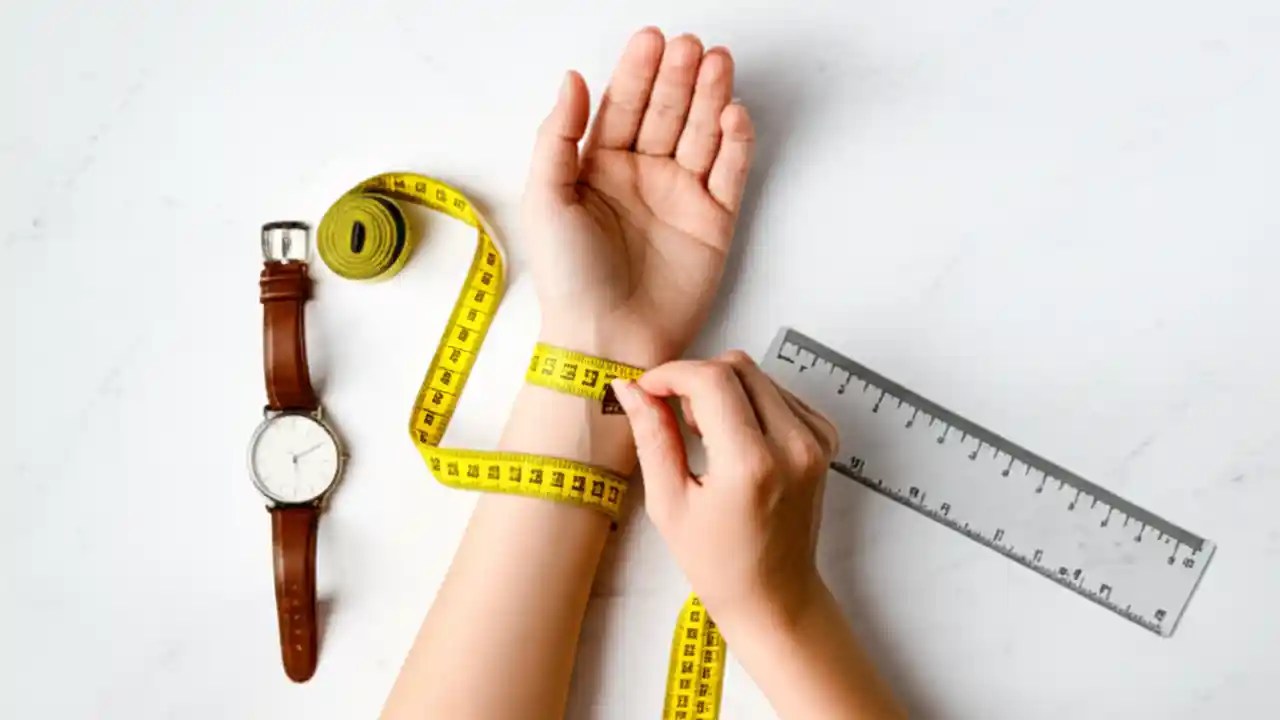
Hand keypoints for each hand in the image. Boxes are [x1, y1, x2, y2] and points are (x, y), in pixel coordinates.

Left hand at [522, 27, 754, 366]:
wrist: (607, 338)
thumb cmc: (570, 278)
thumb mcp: (546, 198)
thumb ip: (558, 135)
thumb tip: (571, 79)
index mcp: (599, 167)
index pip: (623, 105)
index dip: (638, 72)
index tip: (651, 40)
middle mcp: (643, 176)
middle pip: (667, 112)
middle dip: (680, 77)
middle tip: (690, 47)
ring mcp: (680, 197)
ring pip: (701, 134)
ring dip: (711, 99)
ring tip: (717, 64)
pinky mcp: (714, 222)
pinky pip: (730, 174)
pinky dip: (736, 144)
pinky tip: (734, 116)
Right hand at [611, 351, 838, 625]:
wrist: (775, 595)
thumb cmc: (718, 562)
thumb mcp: (669, 503)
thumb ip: (651, 436)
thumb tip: (629, 388)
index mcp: (752, 465)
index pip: (711, 380)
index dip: (671, 374)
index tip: (647, 389)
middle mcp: (794, 445)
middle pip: (737, 367)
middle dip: (696, 379)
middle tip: (676, 418)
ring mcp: (816, 440)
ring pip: (757, 375)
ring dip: (722, 390)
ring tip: (706, 436)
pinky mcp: (825, 438)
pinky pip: (778, 392)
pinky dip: (748, 402)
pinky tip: (734, 439)